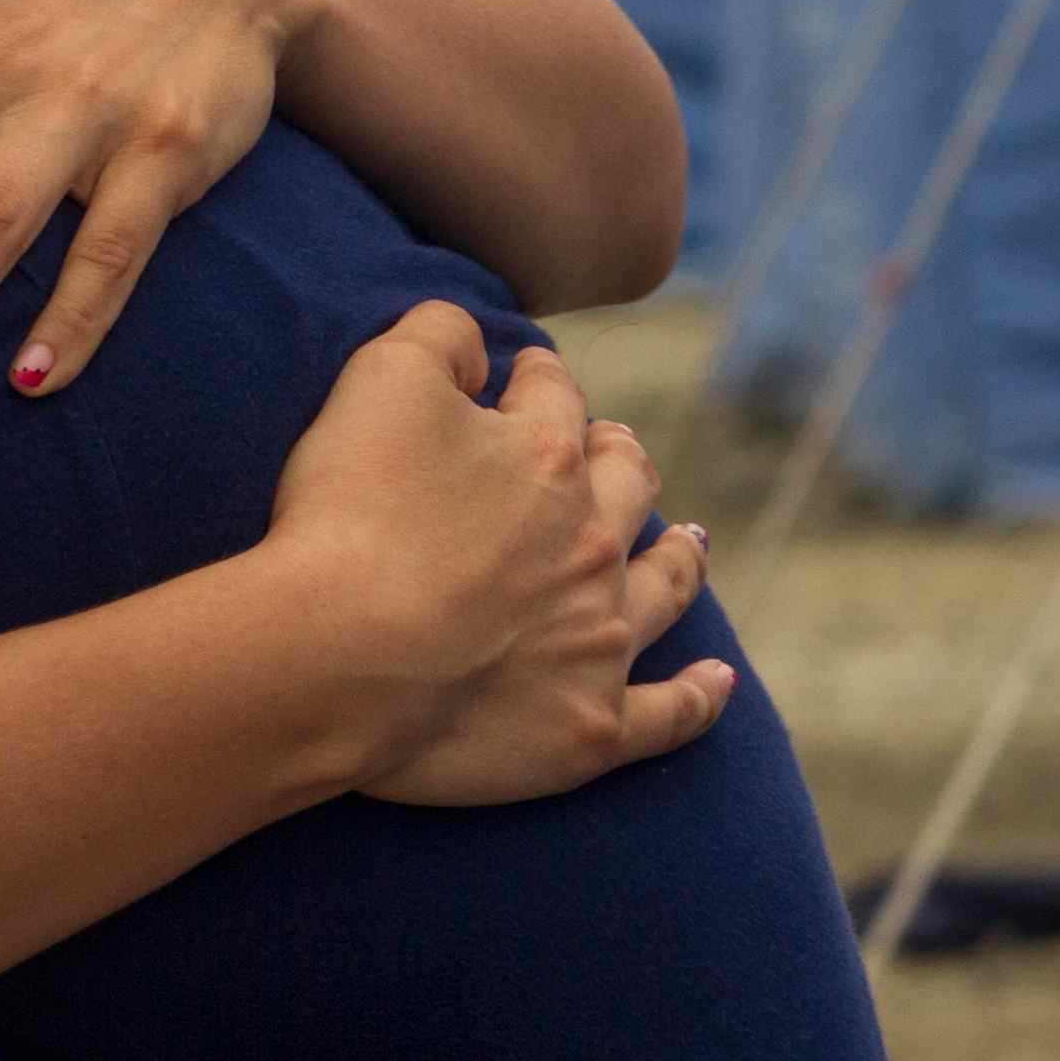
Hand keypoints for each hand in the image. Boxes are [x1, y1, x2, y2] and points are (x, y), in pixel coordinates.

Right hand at [268, 305, 728, 806]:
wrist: (339, 658)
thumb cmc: (350, 514)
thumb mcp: (378, 380)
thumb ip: (437, 335)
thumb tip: (481, 343)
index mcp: (545, 459)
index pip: (552, 398)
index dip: (536, 379)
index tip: (525, 373)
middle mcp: (592, 544)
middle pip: (627, 485)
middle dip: (620, 457)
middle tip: (613, 448)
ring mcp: (599, 638)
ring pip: (665, 587)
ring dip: (682, 557)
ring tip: (693, 542)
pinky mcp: (591, 725)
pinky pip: (667, 712)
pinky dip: (699, 696)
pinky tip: (720, 680)